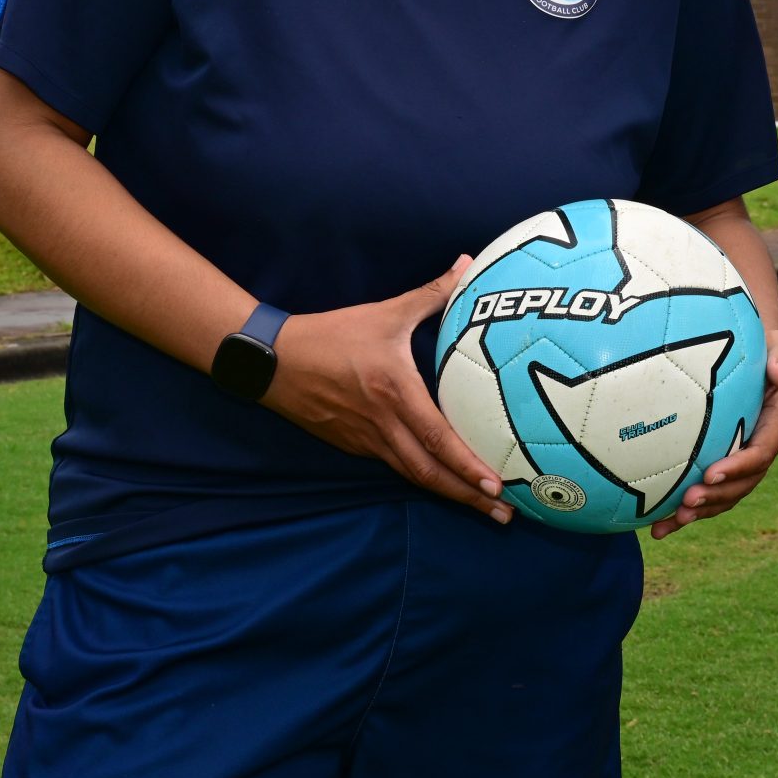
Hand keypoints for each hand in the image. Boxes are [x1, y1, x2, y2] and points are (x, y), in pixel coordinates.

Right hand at [265, 255, 509, 523]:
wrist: (272, 361)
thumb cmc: (332, 334)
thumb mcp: (385, 313)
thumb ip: (432, 293)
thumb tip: (468, 263)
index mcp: (395, 394)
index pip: (437, 438)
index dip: (468, 466)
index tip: (497, 487)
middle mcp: (383, 425)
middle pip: (430, 474)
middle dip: (469, 497)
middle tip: (505, 515)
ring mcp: (366, 441)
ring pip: (413, 476)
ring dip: (450, 494)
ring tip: (483, 508)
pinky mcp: (354, 445)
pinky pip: (395, 465)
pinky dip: (423, 478)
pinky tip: (443, 483)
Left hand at [650, 326, 777, 539]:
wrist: (749, 356)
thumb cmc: (763, 347)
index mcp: (772, 428)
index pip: (760, 453)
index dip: (739, 467)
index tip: (712, 472)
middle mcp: (757, 451)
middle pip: (741, 484)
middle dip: (716, 498)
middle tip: (688, 502)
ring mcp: (737, 462)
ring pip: (722, 496)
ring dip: (699, 512)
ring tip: (671, 521)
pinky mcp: (716, 465)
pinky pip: (703, 493)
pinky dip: (680, 513)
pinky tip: (654, 527)